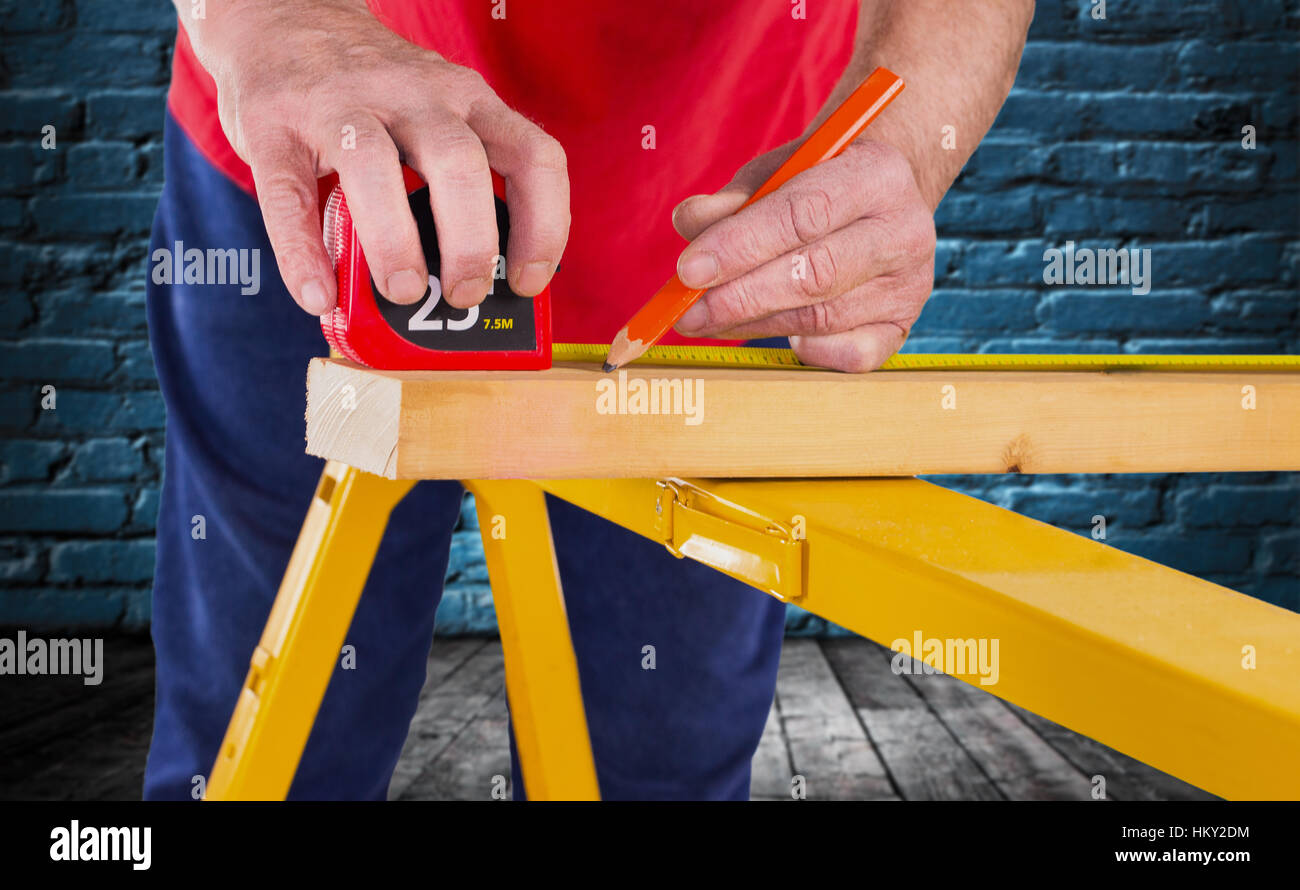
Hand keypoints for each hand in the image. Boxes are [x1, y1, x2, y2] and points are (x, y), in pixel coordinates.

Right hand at [185, 0, 568, 314]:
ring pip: (375, 168)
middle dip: (471, 242)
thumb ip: (457, 182)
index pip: (532, 156)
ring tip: (401, 293)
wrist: (282, 16)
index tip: (529, 280)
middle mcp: (413, 95)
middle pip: (460, 164)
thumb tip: (478, 284)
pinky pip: (290, 194)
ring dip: (395, 242)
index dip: (543, 225)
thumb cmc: (372, 93)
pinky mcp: (275, 126)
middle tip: (464, 296)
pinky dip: (302, 251)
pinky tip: (317, 292)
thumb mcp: (435, 113)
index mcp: (466, 99)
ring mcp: (340, 104)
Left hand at [670, 140, 934, 371]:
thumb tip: (687, 224)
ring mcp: (910, 284)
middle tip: (687, 311)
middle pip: (814, 274)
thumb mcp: (775, 173)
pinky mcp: (902, 325)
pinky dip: (807, 349)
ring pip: (821, 319)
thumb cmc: (817, 185)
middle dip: (739, 297)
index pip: (803, 214)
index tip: (689, 271)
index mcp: (877, 174)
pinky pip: (849, 355)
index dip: (740, 246)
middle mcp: (904, 231)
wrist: (881, 199)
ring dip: (754, 324)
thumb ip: (732, 200)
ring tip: (708, 319)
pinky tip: (780, 331)